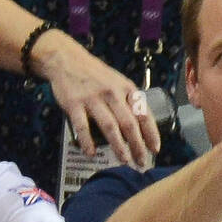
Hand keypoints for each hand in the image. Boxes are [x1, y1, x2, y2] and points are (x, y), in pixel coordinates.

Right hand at [32, 32, 160, 167]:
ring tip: (124, 161)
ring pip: (109, 126)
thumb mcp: (118, 81)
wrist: (66, 59)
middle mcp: (112, 93)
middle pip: (129, 124)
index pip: (144, 114)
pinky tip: (91, 153)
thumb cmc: (96, 74)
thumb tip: (142, 126)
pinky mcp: (74, 103)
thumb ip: (128, 101)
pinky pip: (82, 126)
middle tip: (141, 162)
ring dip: (118, 146)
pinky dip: (88, 141)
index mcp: (126, 88)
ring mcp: (92, 98)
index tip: (155, 150)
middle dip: (137, 146)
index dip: (151, 133)